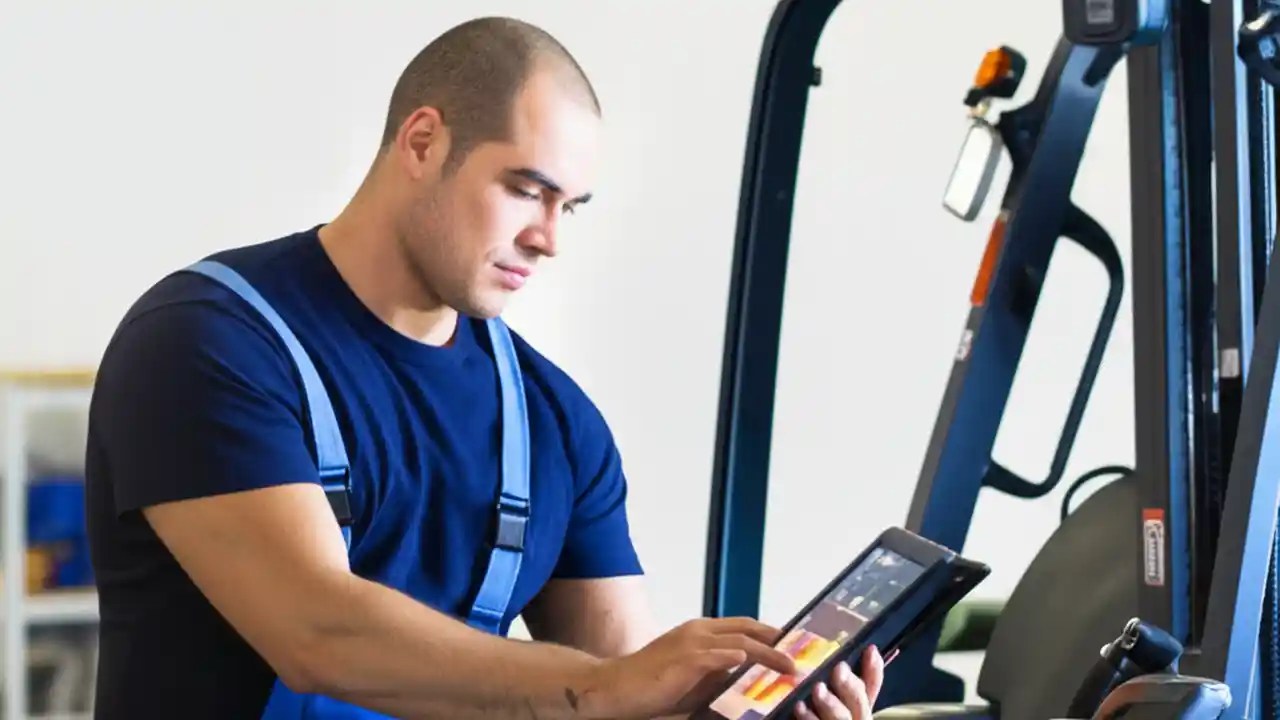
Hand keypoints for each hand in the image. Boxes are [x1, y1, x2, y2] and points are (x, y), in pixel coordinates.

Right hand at [576, 616, 796, 719]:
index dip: (769, 634)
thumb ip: (717, 674)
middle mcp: (699, 631)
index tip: (792, 646)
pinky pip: (720, 655)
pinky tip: (754, 663)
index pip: (743, 626)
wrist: (616, 688)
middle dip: (778, 638)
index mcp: (699, 632)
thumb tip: (745, 680)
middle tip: (802, 652)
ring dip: (770, 652)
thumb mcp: (691, 678)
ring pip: (741, 640)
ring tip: (791, 665)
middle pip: (748, 627)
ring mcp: (692, 642)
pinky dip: (739, 658)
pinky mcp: (686, 658)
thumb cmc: (651, 686)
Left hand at [793, 645, 887, 719]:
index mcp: (857, 712)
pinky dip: (811, 719)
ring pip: (843, 719)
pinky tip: (799, 708)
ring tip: (818, 689)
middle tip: (839, 669)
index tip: (869, 650)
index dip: (874, 671)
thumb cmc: (819, 716)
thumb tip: (853, 653)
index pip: (870, 690)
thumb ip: (839, 684)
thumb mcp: (828, 702)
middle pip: (860, 706)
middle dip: (850, 687)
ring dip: (831, 704)